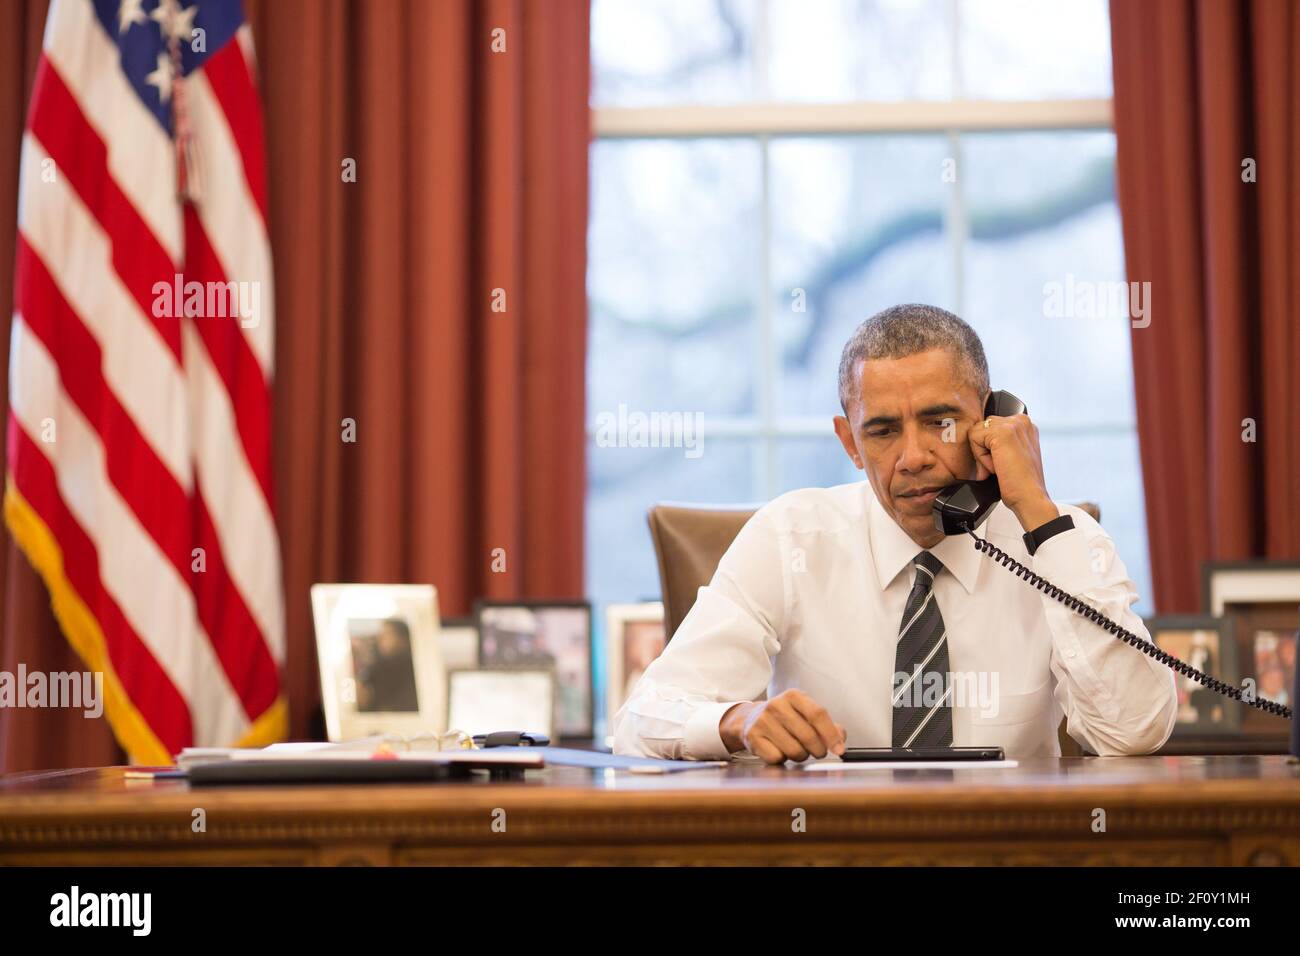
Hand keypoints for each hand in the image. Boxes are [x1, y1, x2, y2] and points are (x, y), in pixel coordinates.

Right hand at [719, 690, 846, 763]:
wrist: (751, 719)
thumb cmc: (785, 719)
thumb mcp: (806, 714)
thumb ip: (827, 725)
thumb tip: (840, 738)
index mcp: (794, 696)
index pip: (818, 714)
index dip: (831, 735)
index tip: (839, 749)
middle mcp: (776, 705)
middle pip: (808, 736)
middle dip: (818, 750)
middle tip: (818, 752)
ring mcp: (762, 720)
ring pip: (794, 750)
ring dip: (801, 756)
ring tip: (797, 750)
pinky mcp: (753, 736)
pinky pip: (777, 758)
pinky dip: (783, 759)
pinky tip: (779, 750)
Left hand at [967, 411, 1057, 530]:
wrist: (1029, 497)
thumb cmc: (1021, 483)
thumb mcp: (1012, 454)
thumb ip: (999, 442)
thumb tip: (978, 439)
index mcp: (1024, 426)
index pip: (990, 426)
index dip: (989, 448)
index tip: (1003, 463)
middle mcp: (1021, 421)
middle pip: (982, 427)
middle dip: (984, 450)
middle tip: (1000, 467)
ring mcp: (1013, 424)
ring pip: (976, 432)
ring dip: (982, 454)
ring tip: (1000, 466)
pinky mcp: (1003, 432)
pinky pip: (974, 439)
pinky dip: (981, 458)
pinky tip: (998, 466)